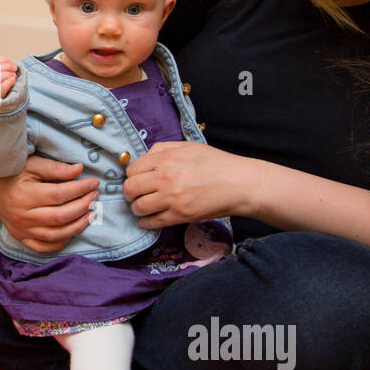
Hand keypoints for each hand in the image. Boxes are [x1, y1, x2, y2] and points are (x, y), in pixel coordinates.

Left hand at [0, 57, 17, 98]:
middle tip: (14, 73)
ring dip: (5, 66)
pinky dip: (2, 60)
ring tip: (14, 67)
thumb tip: (12, 78)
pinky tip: (9, 62)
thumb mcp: (9, 94)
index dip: (6, 83)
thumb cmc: (4, 91)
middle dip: (6, 74)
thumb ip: (10, 88)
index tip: (14, 78)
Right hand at [0, 155, 99, 253]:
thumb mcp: (32, 164)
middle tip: (94, 197)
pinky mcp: (20, 237)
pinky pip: (42, 247)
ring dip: (76, 226)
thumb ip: (55, 168)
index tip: (93, 183)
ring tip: (89, 214)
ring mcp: (21, 229)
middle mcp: (22, 216)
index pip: (60, 195)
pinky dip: (59, 243)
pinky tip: (71, 232)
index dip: (80, 190)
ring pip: (54, 235)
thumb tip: (79, 170)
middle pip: (60, 217)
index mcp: (25, 196)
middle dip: (82, 207)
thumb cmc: (13, 172)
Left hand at [122, 141, 260, 227]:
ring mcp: (172, 198)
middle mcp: (165, 178)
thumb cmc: (216, 163)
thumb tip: (144, 157)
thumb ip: (163, 148)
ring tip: (142, 208)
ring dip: (137, 209)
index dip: (132, 175)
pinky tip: (148, 220)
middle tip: (136, 194)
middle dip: (130, 193)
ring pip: (138, 207)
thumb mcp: (188, 146)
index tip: (137, 179)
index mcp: (166, 159)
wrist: (239, 183)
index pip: (132, 169)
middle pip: (130, 188)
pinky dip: (146, 223)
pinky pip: (153, 222)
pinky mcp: (180, 215)